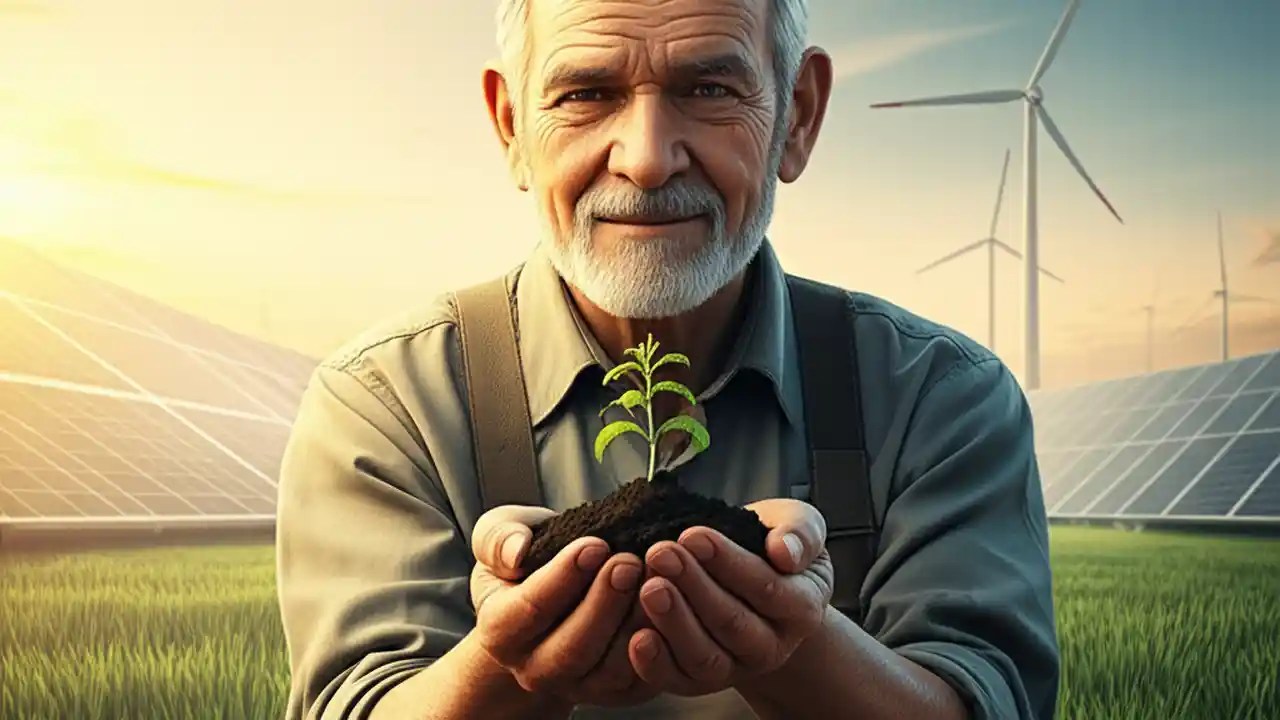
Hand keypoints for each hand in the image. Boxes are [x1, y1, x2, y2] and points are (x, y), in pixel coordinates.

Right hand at [469, 505, 659, 707]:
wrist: (555, 599)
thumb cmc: (528, 561)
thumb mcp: (498, 537)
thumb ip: (498, 538)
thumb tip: (517, 553)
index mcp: (502, 632)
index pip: (531, 609)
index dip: (563, 577)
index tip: (594, 544)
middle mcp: (536, 669)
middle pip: (573, 648)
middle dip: (605, 604)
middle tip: (629, 562)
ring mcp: (580, 685)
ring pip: (612, 669)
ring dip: (637, 624)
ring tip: (655, 578)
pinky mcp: (620, 691)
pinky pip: (644, 677)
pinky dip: (661, 642)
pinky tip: (672, 601)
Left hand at [627, 498, 833, 696]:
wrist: (751, 582)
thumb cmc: (772, 545)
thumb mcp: (799, 527)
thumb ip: (801, 533)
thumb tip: (785, 552)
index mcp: (801, 608)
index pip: (767, 588)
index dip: (728, 563)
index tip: (693, 535)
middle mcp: (771, 646)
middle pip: (732, 624)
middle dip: (693, 586)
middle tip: (660, 553)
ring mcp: (735, 667)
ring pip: (705, 657)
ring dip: (673, 622)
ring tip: (648, 587)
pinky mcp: (699, 679)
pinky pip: (678, 679)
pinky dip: (656, 664)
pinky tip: (636, 636)